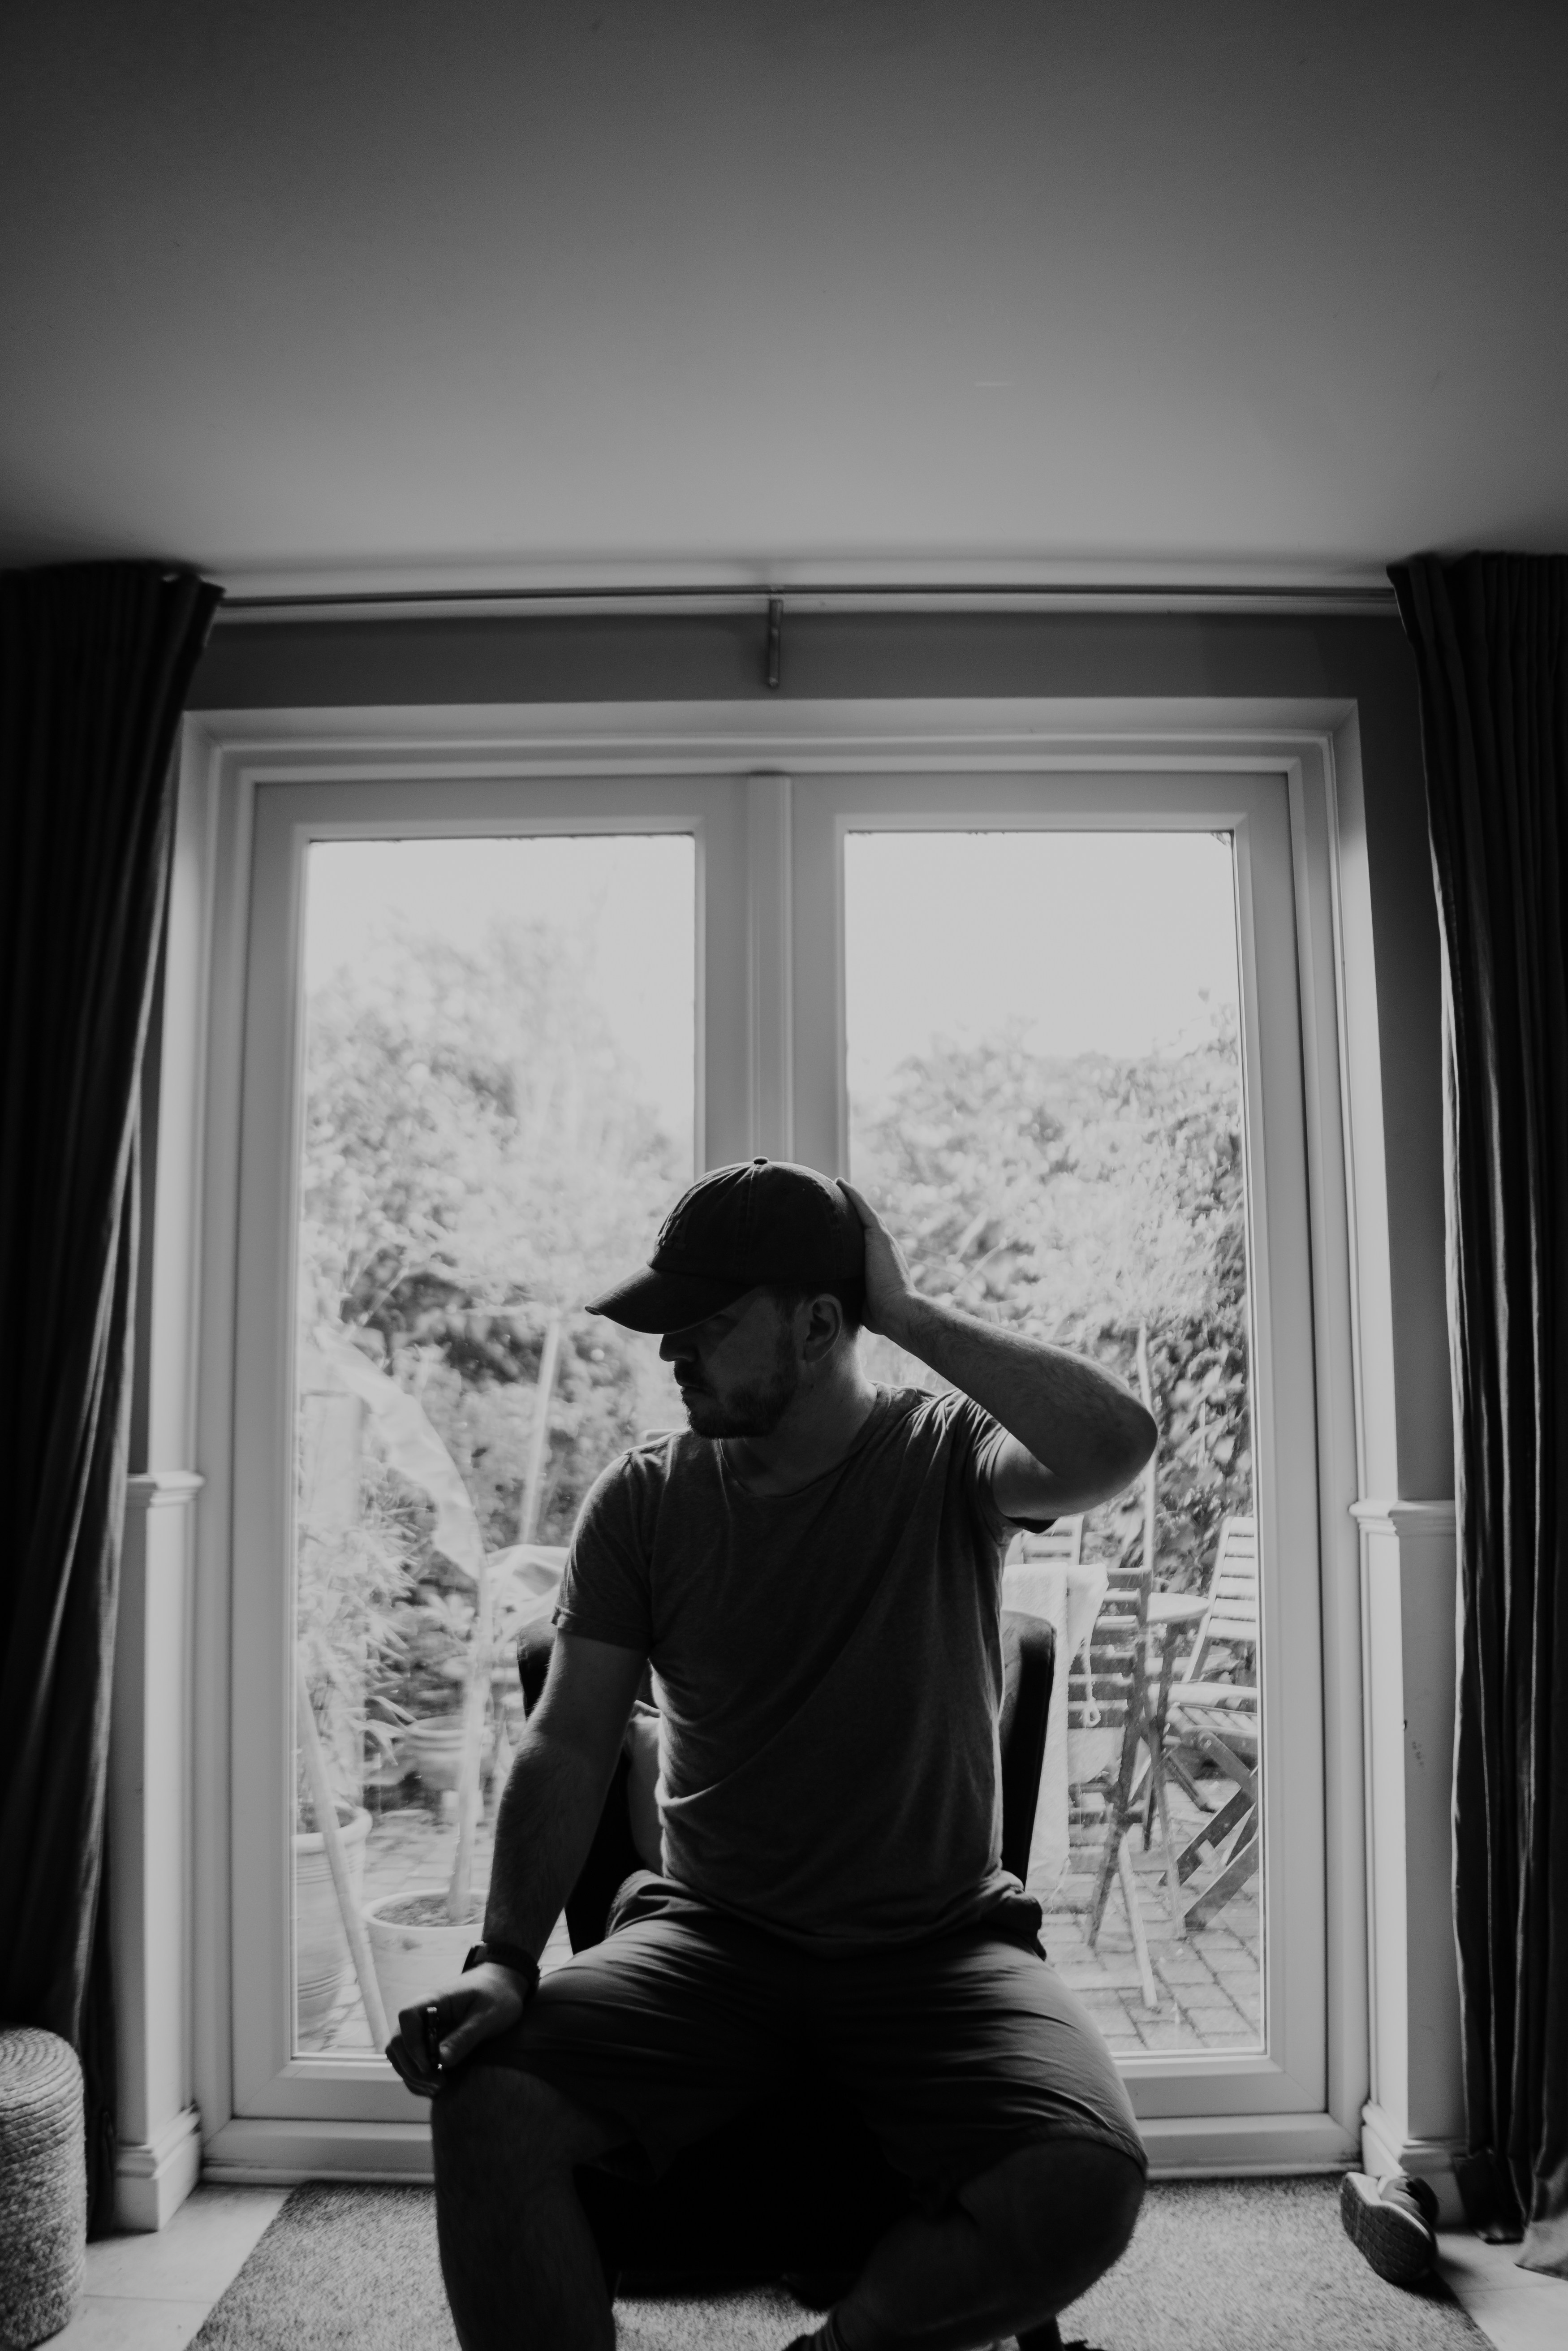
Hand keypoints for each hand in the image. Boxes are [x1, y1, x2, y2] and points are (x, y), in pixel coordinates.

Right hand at [384, 1963, 527, 2097]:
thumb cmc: (497, 1996)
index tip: (430, 2065)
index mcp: (435, 2000)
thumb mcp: (488, 2016)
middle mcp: (423, 2015)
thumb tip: (441, 2061)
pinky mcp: (429, 2044)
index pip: (407, 2017)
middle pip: (398, 2042)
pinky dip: (417, 2080)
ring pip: (400, 2056)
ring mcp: (423, 2030)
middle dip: (412, 2068)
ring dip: (413, 2077)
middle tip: (438, 2084)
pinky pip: (412, 2064)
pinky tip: (434, 2089)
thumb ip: (465, 2036)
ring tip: (437, 2089)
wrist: (502, 1988)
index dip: (412, 2043)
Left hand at [838, 1181, 918, 1343]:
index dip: (857, 1232)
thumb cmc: (882, 1314)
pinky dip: (852, 1195)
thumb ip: (857, 1298)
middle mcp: (886, 1247)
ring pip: (864, 1213)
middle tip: (838, 1196)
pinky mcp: (878, 1235)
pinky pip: (862, 1209)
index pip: (867, 1243)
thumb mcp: (865, 1302)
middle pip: (866, 1224)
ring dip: (851, 1198)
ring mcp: (883, 1240)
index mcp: (884, 1263)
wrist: (898, 1311)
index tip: (846, 1225)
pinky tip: (840, 1183)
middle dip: (854, 1211)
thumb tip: (841, 1305)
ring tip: (836, 1184)